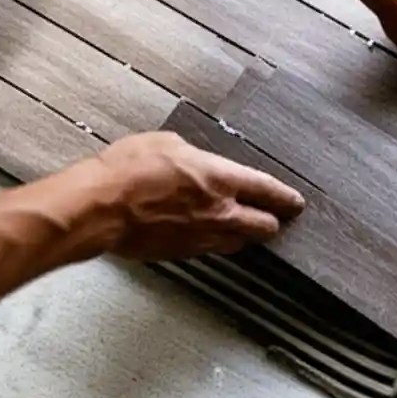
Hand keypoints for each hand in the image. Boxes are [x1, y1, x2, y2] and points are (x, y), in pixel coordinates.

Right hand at [94, 132, 305, 260]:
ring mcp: (203, 237)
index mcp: (221, 179)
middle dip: (272, 221)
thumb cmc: (129, 170)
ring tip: (244, 228)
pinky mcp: (183, 253)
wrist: (101, 207)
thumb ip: (192, 156)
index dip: (286, 198)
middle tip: (275, 218)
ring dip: (245, 235)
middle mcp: (221, 212)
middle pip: (264, 226)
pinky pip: (211, 250)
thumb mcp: (167, 144)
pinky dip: (216, 243)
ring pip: (240, 242)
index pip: (268, 190)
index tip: (296, 203)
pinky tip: (210, 236)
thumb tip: (195, 162)